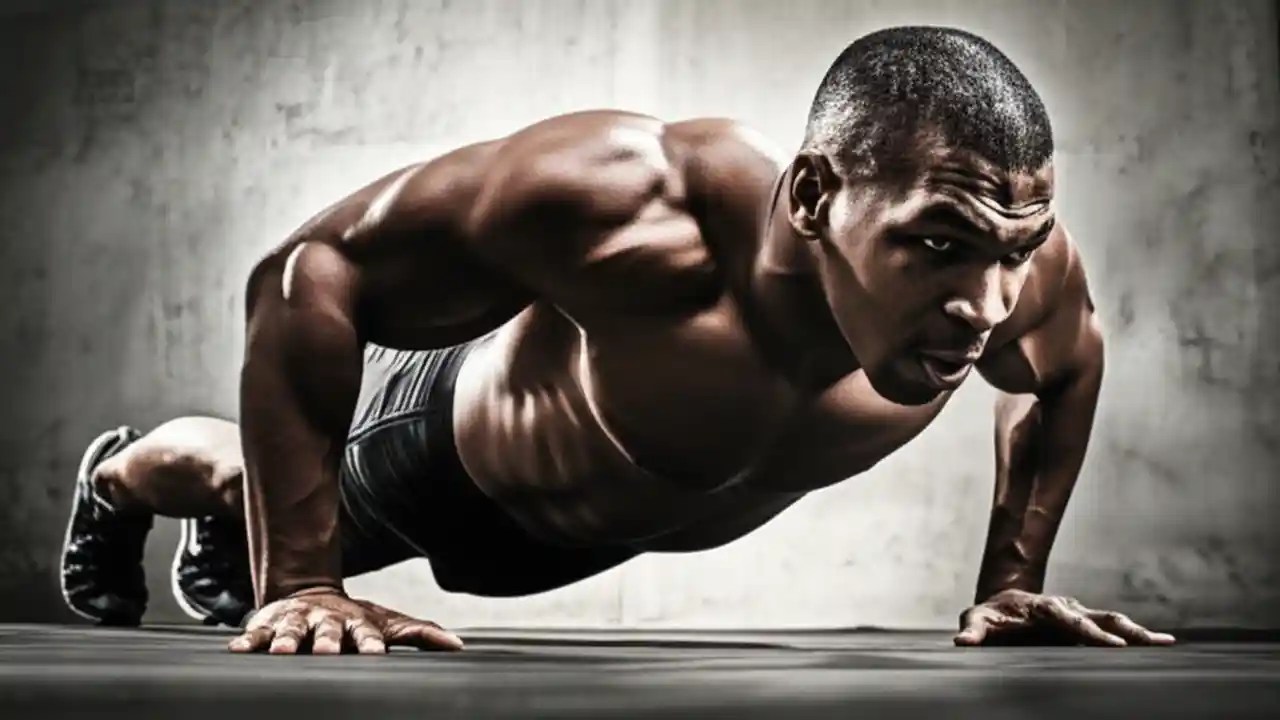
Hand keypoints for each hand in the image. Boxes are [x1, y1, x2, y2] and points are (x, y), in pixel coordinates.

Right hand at [228, 589, 463, 654]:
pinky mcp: (269, 625)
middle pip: (328, 633)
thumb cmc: (355, 620)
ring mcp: (297, 623)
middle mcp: (326, 622)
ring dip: (285, 640)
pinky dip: (248, 640)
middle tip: (326, 652)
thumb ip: (421, 634)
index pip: (367, 634)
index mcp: (356, 624)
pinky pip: (256, 634)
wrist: (310, 594)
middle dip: (327, 642)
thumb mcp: (389, 623)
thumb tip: (459, 646)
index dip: (371, 643)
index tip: (375, 654)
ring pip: (291, 631)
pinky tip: (238, 649)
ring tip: (281, 650)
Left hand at [954, 589, 1175, 646]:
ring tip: (1166, 644)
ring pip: (1113, 621)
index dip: (1089, 632)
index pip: (1069, 619)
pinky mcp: (1085, 626)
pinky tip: (1161, 647)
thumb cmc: (989, 616)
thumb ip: (972, 631)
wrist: (1001, 605)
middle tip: (1152, 643)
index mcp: (1044, 607)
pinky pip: (1114, 631)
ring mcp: (1079, 616)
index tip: (1112, 646)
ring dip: (1138, 632)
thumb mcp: (976, 621)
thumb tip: (962, 642)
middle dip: (1125, 631)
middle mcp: (1067, 608)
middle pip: (1100, 617)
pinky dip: (1137, 637)